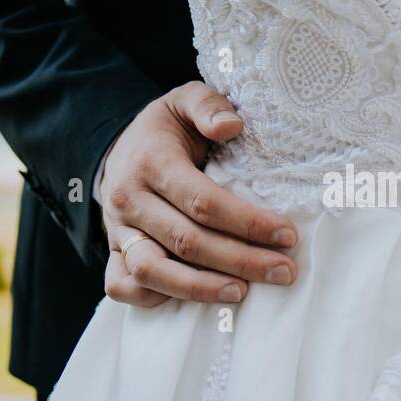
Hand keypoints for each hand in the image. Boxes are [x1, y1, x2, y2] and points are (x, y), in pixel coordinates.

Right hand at [101, 82, 298, 306]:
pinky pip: (123, 286)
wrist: (119, 148)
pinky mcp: (113, 252)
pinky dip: (154, 298)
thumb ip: (209, 106)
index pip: (203, 202)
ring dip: (201, 288)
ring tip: (243, 293)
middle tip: (285, 271)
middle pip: (187, 241)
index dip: (247, 222)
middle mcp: (129, 199)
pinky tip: (196, 299)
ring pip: (153, 271)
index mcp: (151, 161)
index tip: (287, 235)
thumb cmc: (166, 130)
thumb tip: (232, 125)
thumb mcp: (185, 101)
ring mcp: (117, 230)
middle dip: (241, 260)